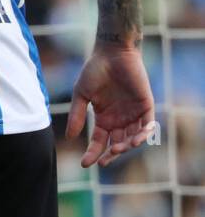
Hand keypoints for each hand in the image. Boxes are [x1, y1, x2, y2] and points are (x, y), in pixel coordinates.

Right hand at [66, 43, 155, 167]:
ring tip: (117, 149)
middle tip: (103, 162)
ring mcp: (133, 114)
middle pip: (116, 144)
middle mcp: (119, 120)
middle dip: (110, 155)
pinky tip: (135, 140)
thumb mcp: (81, 95)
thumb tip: (68, 137)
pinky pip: (148, 125)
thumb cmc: (94, 71)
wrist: (112, 53)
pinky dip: (144, 134)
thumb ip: (77, 115)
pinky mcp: (146, 106)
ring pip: (132, 138)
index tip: (84, 164)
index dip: (92, 152)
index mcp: (103, 118)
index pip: (98, 141)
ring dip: (126, 146)